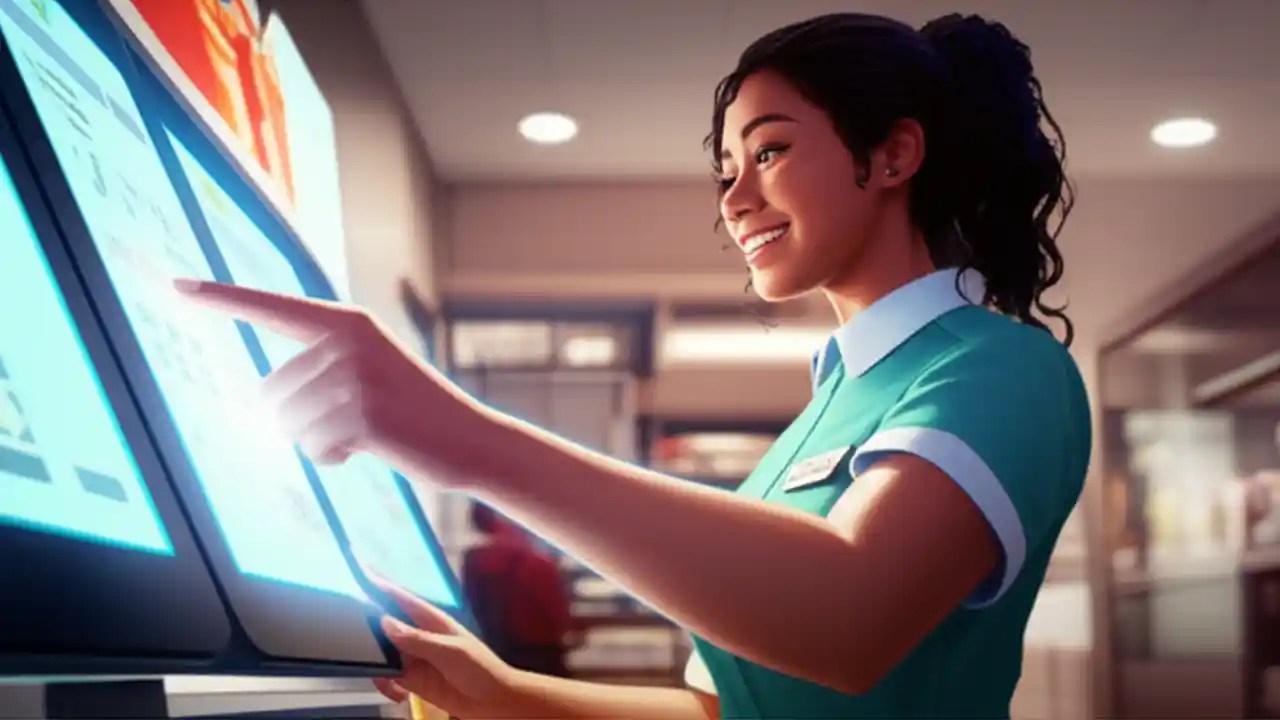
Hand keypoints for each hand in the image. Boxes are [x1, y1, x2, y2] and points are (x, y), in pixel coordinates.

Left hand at [173, 280, 496, 488]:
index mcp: (347, 321)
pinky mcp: (361, 413)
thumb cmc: (415, 412)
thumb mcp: (372, 371)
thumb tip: (265, 403)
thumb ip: (324, 367)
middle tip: (350, 422)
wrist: (471, 439)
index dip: (220, 298)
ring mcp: (354, 375)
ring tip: (363, 434)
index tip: (176, 284)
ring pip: (286, 424)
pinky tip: (367, 449)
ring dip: (316, 441)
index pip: (271, 307)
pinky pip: (311, 447)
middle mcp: (347, 340)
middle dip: (298, 420)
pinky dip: (331, 458)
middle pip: (270, 392)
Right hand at [369, 575, 532, 718]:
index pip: (401, 598)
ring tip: (376, 672)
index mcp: (431, 620)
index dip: (381, 585)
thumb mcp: (450, 652)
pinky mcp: (411, 680)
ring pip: (382, 653)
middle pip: (385, 625)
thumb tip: (385, 622)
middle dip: (368, 629)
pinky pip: (388, 677)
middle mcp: (418, 636)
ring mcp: (414, 658)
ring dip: (375, 663)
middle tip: (352, 638)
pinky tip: (396, 694)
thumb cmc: (480, 669)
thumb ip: (418, 639)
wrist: (494, 702)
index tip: (360, 572)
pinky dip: (385, 684)